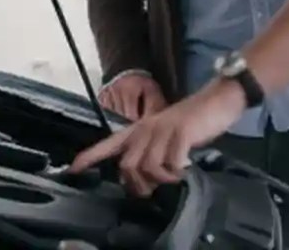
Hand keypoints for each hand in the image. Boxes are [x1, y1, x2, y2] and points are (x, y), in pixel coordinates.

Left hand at [71, 79, 246, 196]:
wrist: (216, 99)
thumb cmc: (190, 121)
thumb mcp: (164, 135)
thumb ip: (149, 152)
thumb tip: (141, 179)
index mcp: (139, 129)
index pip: (108, 143)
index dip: (89, 157)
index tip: (72, 169)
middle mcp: (146, 128)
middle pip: (127, 165)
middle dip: (138, 184)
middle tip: (153, 189)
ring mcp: (163, 129)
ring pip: (146, 166)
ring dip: (160, 180)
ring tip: (172, 178)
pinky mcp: (181, 133)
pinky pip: (170, 163)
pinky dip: (176, 173)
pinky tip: (184, 170)